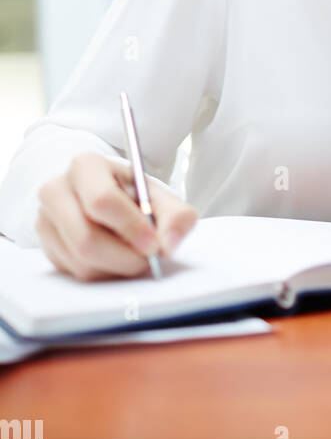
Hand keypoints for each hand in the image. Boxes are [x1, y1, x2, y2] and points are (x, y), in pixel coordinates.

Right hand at [35, 152, 197, 280]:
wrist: (107, 199)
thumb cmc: (132, 196)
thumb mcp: (159, 197)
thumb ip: (176, 216)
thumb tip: (170, 243)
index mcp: (86, 166)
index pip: (102, 201)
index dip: (131, 228)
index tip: (154, 245)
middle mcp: (57, 190)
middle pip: (86, 238)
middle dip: (124, 256)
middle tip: (148, 260)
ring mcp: (45, 219)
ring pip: (81, 261)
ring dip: (115, 267)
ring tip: (134, 256)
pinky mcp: (46, 245)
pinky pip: (74, 272)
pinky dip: (101, 272)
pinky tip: (114, 258)